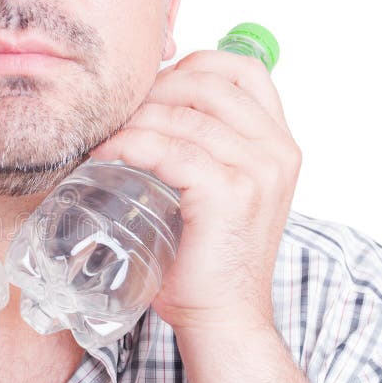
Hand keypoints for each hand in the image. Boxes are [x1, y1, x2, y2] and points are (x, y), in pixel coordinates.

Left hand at [89, 50, 301, 332]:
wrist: (222, 316)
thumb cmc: (207, 258)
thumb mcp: (219, 191)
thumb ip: (203, 150)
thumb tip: (148, 112)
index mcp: (278, 143)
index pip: (243, 71)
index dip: (191, 66)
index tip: (151, 88)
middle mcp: (277, 150)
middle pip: (208, 84)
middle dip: (152, 90)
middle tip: (116, 113)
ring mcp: (258, 170)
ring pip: (183, 116)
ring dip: (133, 118)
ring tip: (103, 133)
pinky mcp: (230, 193)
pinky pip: (169, 151)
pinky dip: (130, 144)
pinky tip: (106, 152)